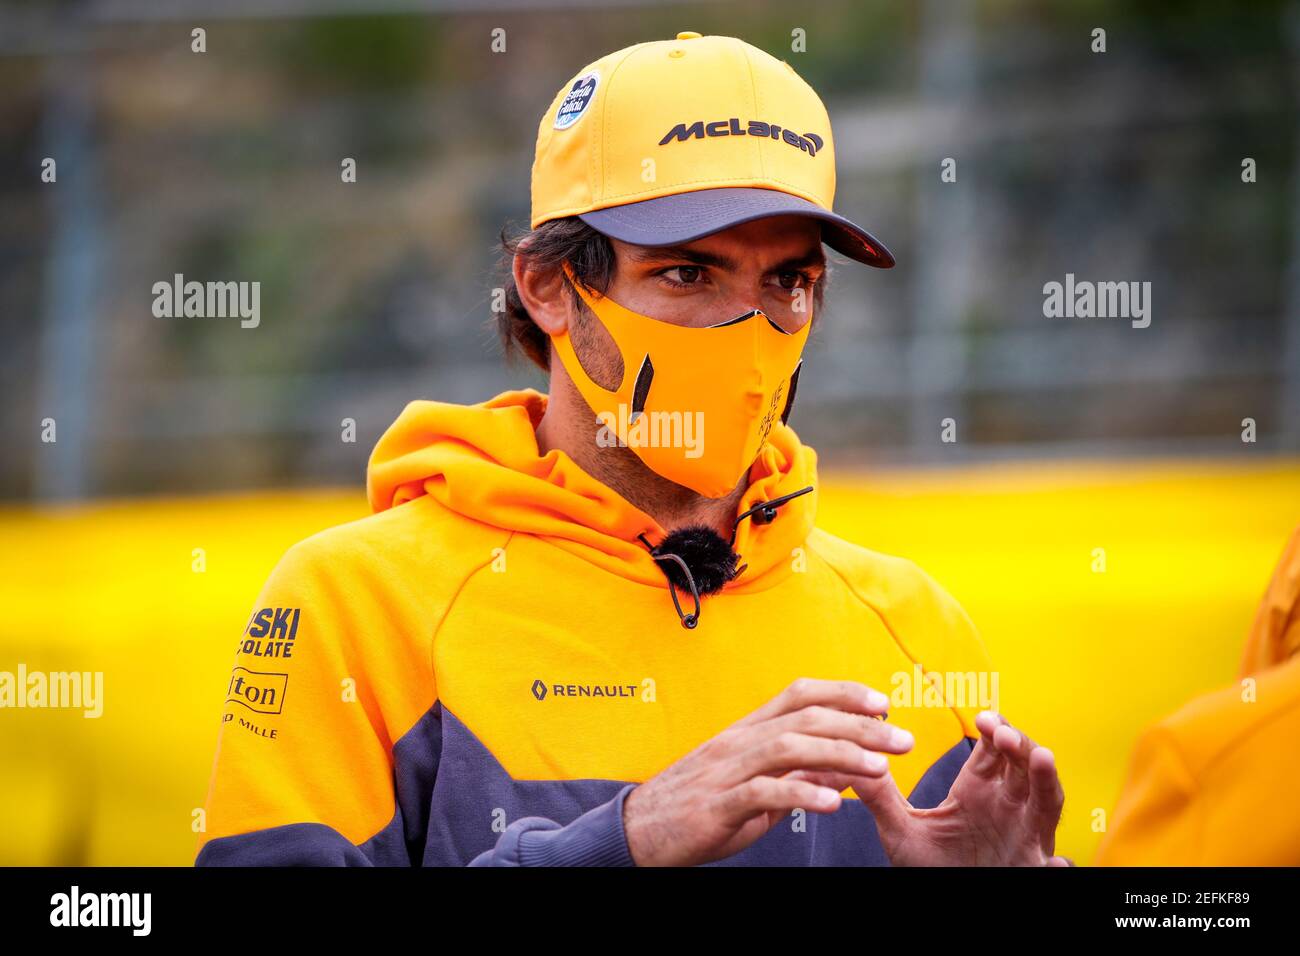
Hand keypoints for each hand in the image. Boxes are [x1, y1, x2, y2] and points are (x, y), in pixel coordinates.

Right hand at [622, 678, 913, 865]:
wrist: (639, 832)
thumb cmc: (699, 807)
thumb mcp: (756, 788)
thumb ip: (798, 775)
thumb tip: (845, 767)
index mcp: (747, 730)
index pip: (799, 694)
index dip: (843, 693)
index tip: (883, 704)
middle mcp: (738, 740)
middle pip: (805, 717)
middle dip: (860, 725)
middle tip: (903, 740)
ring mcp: (727, 770)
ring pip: (789, 747)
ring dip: (840, 753)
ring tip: (879, 766)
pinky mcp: (718, 804)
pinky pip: (764, 792)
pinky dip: (801, 794)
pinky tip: (834, 803)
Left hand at [846, 710, 1067, 865]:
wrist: (939, 898)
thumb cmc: (928, 866)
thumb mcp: (900, 828)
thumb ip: (879, 796)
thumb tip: (852, 762)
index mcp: (979, 790)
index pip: (994, 749)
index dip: (994, 728)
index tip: (984, 716)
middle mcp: (1008, 806)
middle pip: (1025, 764)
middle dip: (1019, 743)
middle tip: (1003, 731)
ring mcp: (1024, 835)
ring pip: (1047, 802)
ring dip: (1047, 779)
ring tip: (1041, 758)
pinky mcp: (1029, 869)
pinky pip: (1050, 867)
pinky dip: (1057, 864)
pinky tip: (1056, 860)